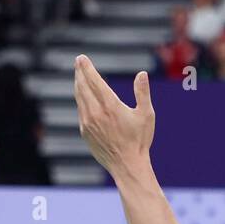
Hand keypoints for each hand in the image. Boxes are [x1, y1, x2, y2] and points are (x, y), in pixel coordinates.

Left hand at [74, 55, 154, 176]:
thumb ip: (143, 93)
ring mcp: (88, 123)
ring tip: (79, 76)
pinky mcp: (85, 132)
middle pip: (83, 87)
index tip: (81, 58)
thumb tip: (142, 74)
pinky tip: (83, 97)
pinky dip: (80, 100)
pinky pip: (80, 111)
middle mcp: (96, 113)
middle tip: (78, 62)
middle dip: (80, 73)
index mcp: (110, 106)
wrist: (127, 165)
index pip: (94, 81)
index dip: (87, 68)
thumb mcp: (146, 115)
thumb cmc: (139, 140)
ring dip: (79, 85)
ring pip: (79, 98)